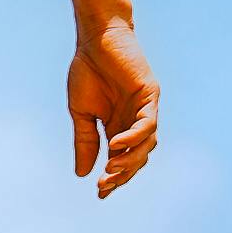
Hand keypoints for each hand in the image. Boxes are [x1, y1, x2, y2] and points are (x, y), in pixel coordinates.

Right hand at [67, 14, 157, 198]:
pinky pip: (147, 124)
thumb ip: (85, 141)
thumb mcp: (81, 112)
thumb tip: (82, 174)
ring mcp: (145, 109)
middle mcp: (135, 121)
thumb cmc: (88, 70)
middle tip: (105, 185)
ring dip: (130, 160)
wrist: (95, 39)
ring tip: (111, 168)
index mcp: (118, 126)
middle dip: (122, 175)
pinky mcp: (150, 96)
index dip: (114, 179)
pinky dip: (134, 138)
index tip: (100, 193)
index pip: (121, 159)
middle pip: (137, 157)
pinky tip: (116, 146)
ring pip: (146, 144)